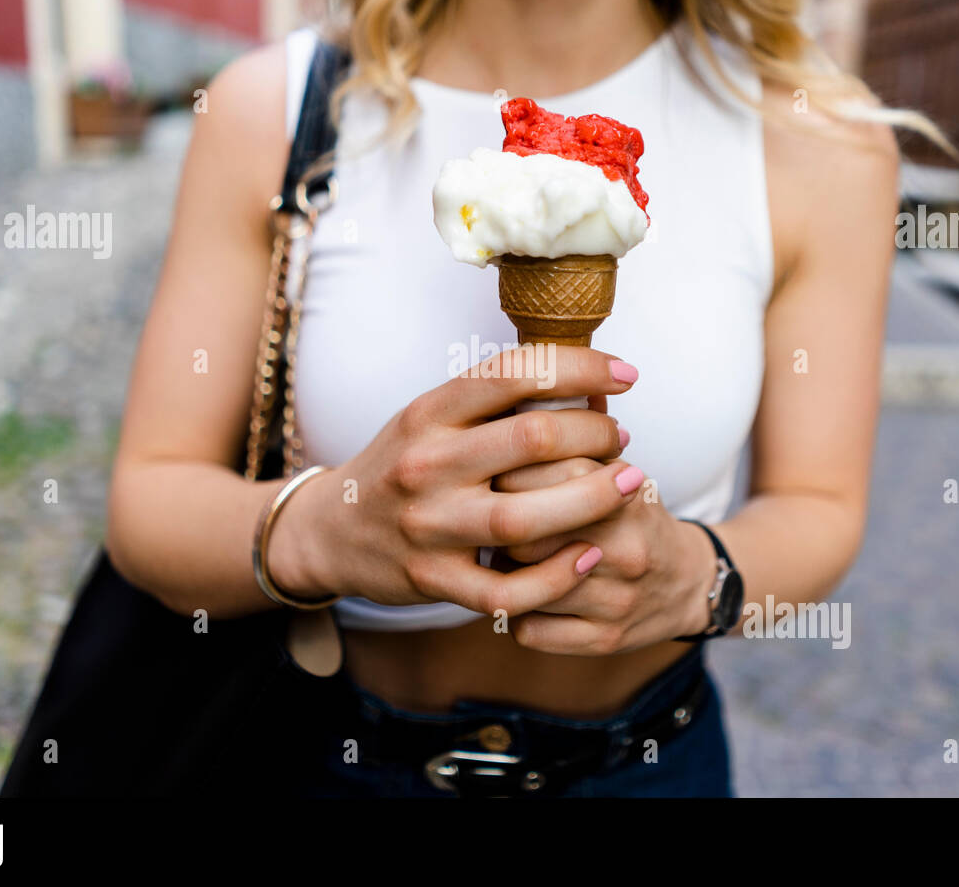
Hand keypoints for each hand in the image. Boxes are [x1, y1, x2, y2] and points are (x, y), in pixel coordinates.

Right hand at [272, 347, 643, 619]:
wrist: (330, 531)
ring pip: (525, 516)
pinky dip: (556, 575)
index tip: (626, 375)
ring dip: (592, 499)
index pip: (513, 372)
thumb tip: (581, 378)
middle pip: (531, 439)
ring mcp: (427, 526)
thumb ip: (491, 402)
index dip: (581, 368)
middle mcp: (425, 464)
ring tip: (628, 484)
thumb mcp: (429, 419)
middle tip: (621, 438)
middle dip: (596, 434)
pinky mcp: (432, 579)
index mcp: (428, 413)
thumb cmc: (401, 466)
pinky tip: (587, 554)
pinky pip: (506, 589)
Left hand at [492, 456, 717, 654]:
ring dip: (503, 571)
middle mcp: (624, 550)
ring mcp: (615, 600)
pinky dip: (517, 612)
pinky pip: (531, 630)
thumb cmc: (635, 518)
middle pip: (524, 535)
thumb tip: (520, 408)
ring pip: (523, 587)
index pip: (540, 478)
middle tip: (494, 521)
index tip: (499, 480)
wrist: (689, 582)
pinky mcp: (604, 640)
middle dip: (499, 527)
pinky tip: (523, 594)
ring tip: (507, 556)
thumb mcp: (619, 470)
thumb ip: (575, 439)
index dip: (506, 477)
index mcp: (624, 496)